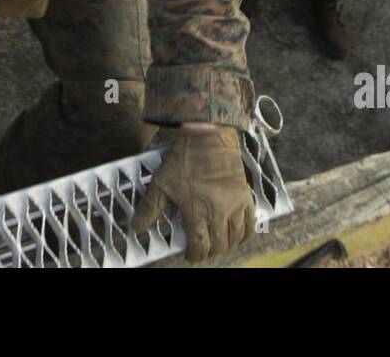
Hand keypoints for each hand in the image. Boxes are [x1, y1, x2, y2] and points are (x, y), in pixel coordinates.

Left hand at [132, 125, 255, 262]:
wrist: (209, 135)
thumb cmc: (185, 158)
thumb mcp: (161, 182)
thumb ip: (150, 208)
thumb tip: (138, 227)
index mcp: (196, 212)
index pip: (199, 246)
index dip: (195, 255)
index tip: (191, 254)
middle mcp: (218, 213)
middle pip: (219, 246)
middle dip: (210, 251)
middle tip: (203, 247)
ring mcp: (235, 206)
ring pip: (235, 238)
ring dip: (227, 244)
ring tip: (218, 242)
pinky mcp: (246, 197)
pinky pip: (251, 225)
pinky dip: (245, 235)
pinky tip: (238, 234)